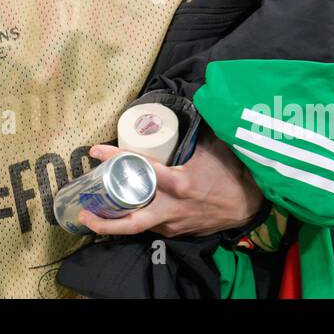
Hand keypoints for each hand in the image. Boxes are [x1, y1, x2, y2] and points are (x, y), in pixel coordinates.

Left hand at [77, 129, 263, 237]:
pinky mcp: (176, 232)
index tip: (94, 151)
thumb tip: (182, 102)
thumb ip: (192, 129)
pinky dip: (137, 219)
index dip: (115, 159)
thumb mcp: (212, 147)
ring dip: (116, 221)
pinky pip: (152, 226)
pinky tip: (123, 211)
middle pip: (131, 221)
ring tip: (94, 212)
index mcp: (178, 183)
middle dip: (104, 221)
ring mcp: (173, 223)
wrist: (250, 204)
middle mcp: (171, 207)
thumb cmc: (230, 172)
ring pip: (139, 226)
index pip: (140, 170)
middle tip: (83, 212)